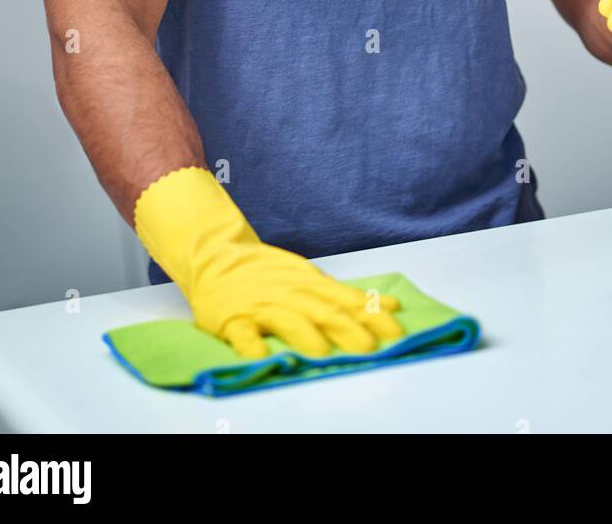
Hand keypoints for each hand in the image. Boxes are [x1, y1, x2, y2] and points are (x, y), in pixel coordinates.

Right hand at [134, 166, 404, 358]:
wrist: (216, 256)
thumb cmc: (267, 273)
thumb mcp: (308, 278)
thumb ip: (343, 296)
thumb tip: (387, 306)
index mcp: (310, 285)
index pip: (347, 301)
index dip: (372, 316)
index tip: (395, 330)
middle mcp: (290, 294)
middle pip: (322, 312)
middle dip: (347, 330)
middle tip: (368, 348)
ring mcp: (260, 306)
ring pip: (286, 320)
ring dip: (304, 335)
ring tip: (320, 354)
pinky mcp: (232, 319)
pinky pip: (242, 334)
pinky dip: (250, 345)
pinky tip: (260, 356)